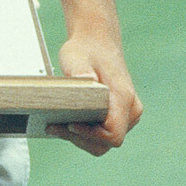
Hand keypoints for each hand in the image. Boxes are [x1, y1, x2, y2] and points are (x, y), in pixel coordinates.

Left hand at [49, 32, 141, 155]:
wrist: (96, 42)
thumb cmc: (86, 49)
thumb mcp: (77, 57)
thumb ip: (81, 73)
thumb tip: (85, 82)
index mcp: (123, 97)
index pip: (113, 134)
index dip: (91, 135)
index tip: (71, 124)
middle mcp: (130, 110)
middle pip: (107, 143)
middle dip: (81, 139)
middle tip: (55, 127)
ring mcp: (127, 115)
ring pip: (104, 142)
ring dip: (81, 138)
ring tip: (56, 126)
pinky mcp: (119, 116)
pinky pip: (103, 134)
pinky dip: (84, 133)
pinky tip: (66, 123)